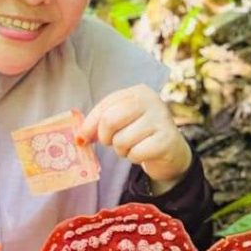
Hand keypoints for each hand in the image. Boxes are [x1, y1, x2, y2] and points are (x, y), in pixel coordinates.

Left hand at [76, 85, 191, 191]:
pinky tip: (143, 153)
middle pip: (109, 121)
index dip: (90, 124)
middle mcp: (151, 101)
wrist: (170, 150)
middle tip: (112, 143)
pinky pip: (136, 153)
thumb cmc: (140, 133)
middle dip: (105, 138)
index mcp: (137, 92)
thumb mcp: (121, 121)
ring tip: (133, 146)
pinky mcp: (166, 140)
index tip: (83, 138)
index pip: (105, 106)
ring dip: (122, 150)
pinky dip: (134, 158)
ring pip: (122, 141)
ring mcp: (161, 119)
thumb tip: (80, 137)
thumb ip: (100, 124)